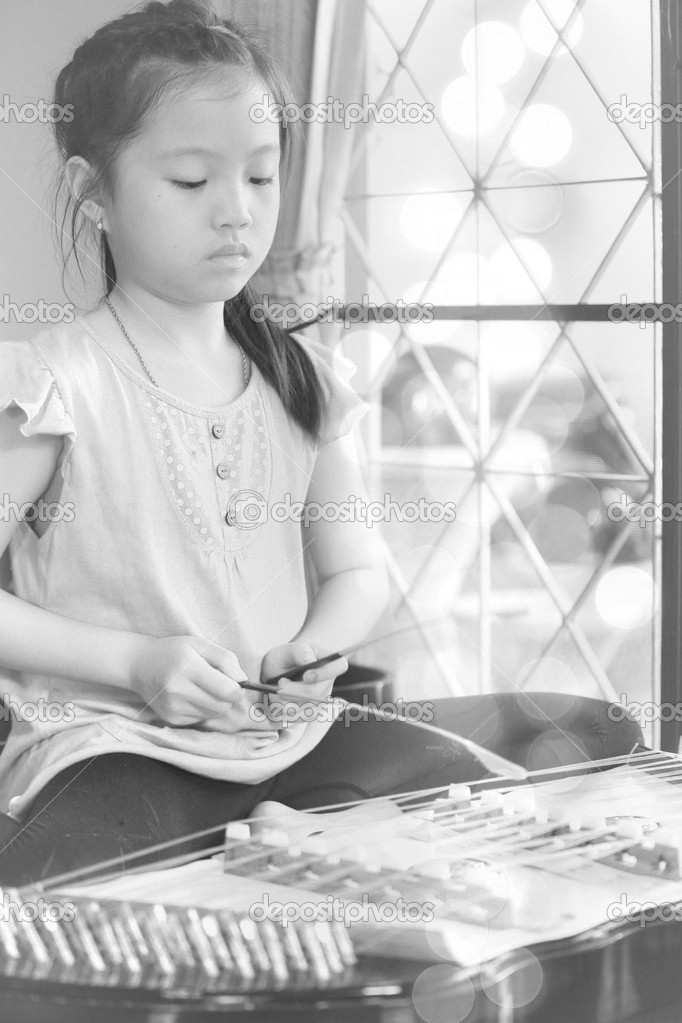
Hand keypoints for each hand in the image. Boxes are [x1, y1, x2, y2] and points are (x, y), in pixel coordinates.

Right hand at [129, 635, 248, 725]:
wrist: (139, 665)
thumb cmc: (175, 651)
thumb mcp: (201, 644)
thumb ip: (226, 659)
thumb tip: (242, 680)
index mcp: (188, 668)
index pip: (226, 690)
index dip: (238, 689)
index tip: (236, 683)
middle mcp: (178, 690)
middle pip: (222, 706)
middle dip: (228, 697)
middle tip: (220, 684)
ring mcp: (173, 707)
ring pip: (213, 714)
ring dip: (216, 703)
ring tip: (203, 688)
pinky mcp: (171, 718)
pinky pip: (201, 719)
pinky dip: (203, 709)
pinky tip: (191, 696)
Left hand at [258, 641, 348, 722]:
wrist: (273, 675)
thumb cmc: (284, 659)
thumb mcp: (289, 650)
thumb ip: (301, 652)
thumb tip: (309, 661)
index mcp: (329, 663)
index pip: (340, 666)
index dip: (325, 673)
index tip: (306, 675)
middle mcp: (328, 684)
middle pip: (318, 693)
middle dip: (295, 690)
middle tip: (281, 682)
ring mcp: (320, 701)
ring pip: (305, 709)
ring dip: (285, 700)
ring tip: (276, 690)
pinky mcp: (309, 714)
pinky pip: (296, 718)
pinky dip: (281, 709)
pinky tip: (276, 700)